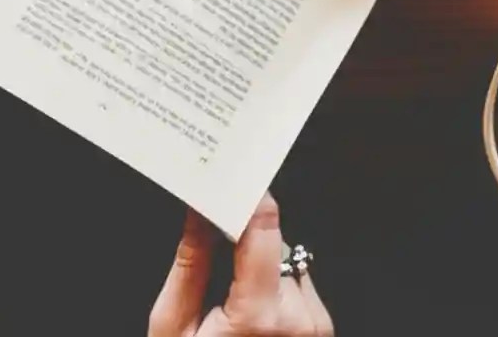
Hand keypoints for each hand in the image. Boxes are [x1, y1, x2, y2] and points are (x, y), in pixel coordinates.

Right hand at [148, 193, 333, 336]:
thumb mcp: (174, 326)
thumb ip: (191, 263)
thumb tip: (199, 210)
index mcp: (259, 318)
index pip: (263, 230)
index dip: (248, 197)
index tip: (233, 175)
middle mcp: (299, 321)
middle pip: (271, 245)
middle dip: (241, 246)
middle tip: (214, 273)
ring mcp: (316, 328)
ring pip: (287, 263)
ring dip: (261, 270)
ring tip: (231, 309)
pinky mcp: (323, 330)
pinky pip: (298, 285)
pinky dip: (276, 289)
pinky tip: (252, 319)